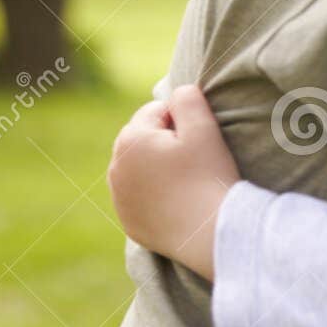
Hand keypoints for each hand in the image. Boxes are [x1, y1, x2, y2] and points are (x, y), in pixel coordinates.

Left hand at [107, 85, 238, 277]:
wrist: (210, 233)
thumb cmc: (209, 176)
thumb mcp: (204, 126)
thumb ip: (187, 97)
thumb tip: (177, 93)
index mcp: (129, 140)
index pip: (157, 111)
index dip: (183, 121)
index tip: (199, 142)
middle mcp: (115, 168)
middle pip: (145, 139)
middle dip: (166, 143)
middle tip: (195, 163)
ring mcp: (119, 198)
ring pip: (141, 168)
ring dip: (159, 167)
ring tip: (188, 182)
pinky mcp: (129, 222)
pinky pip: (141, 197)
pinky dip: (156, 195)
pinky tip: (178, 202)